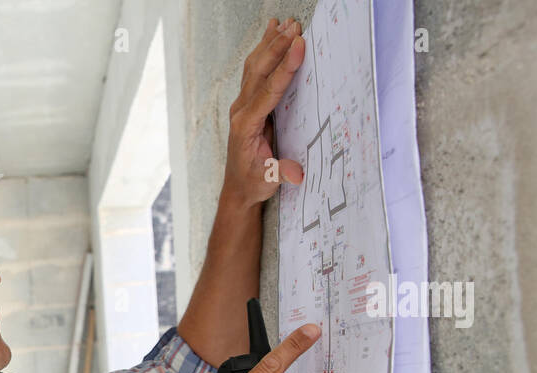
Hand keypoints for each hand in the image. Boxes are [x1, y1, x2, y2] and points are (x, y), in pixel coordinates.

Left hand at [221, 17, 306, 208]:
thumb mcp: (267, 180)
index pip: (268, 90)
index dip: (284, 68)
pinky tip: (272, 31)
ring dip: (270, 43)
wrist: (238, 187)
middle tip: (296, 27)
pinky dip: (264, 49)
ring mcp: (242, 104)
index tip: (298, 47)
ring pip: (255, 66)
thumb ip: (279, 173)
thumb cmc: (253, 182)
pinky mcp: (247, 102)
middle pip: (259, 71)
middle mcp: (241, 110)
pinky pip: (255, 70)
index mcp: (246, 125)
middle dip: (277, 47)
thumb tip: (295, 173)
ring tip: (286, 22)